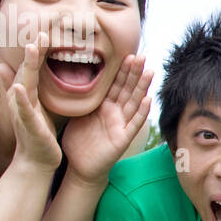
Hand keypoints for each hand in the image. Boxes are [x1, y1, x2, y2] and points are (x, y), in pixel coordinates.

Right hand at [0, 34, 61, 172]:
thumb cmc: (35, 133)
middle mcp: (22, 100)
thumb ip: (18, 86)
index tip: (42, 31)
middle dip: (32, 52)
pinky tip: (20, 88)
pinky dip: (21, 99)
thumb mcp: (28, 105)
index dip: (35, 51)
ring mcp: (24, 112)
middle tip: (40, 32)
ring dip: (27, 67)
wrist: (36, 161)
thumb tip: (1, 66)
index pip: (30, 69)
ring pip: (25, 86)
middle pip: (27, 72)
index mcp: (26, 95)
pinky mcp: (29, 127)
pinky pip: (25, 111)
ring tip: (31, 48)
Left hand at [61, 54, 152, 186]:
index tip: (127, 53)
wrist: (79, 167)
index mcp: (104, 106)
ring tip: (150, 72)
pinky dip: (141, 112)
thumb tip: (70, 76)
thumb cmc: (78, 141)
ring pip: (133, 103)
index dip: (122, 70)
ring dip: (142, 88)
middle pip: (127, 89)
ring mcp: (121, 125)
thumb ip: (80, 98)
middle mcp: (116, 113)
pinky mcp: (122, 139)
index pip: (115, 84)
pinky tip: (148, 100)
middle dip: (134, 73)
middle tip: (142, 55)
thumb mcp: (76, 114)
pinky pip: (133, 124)